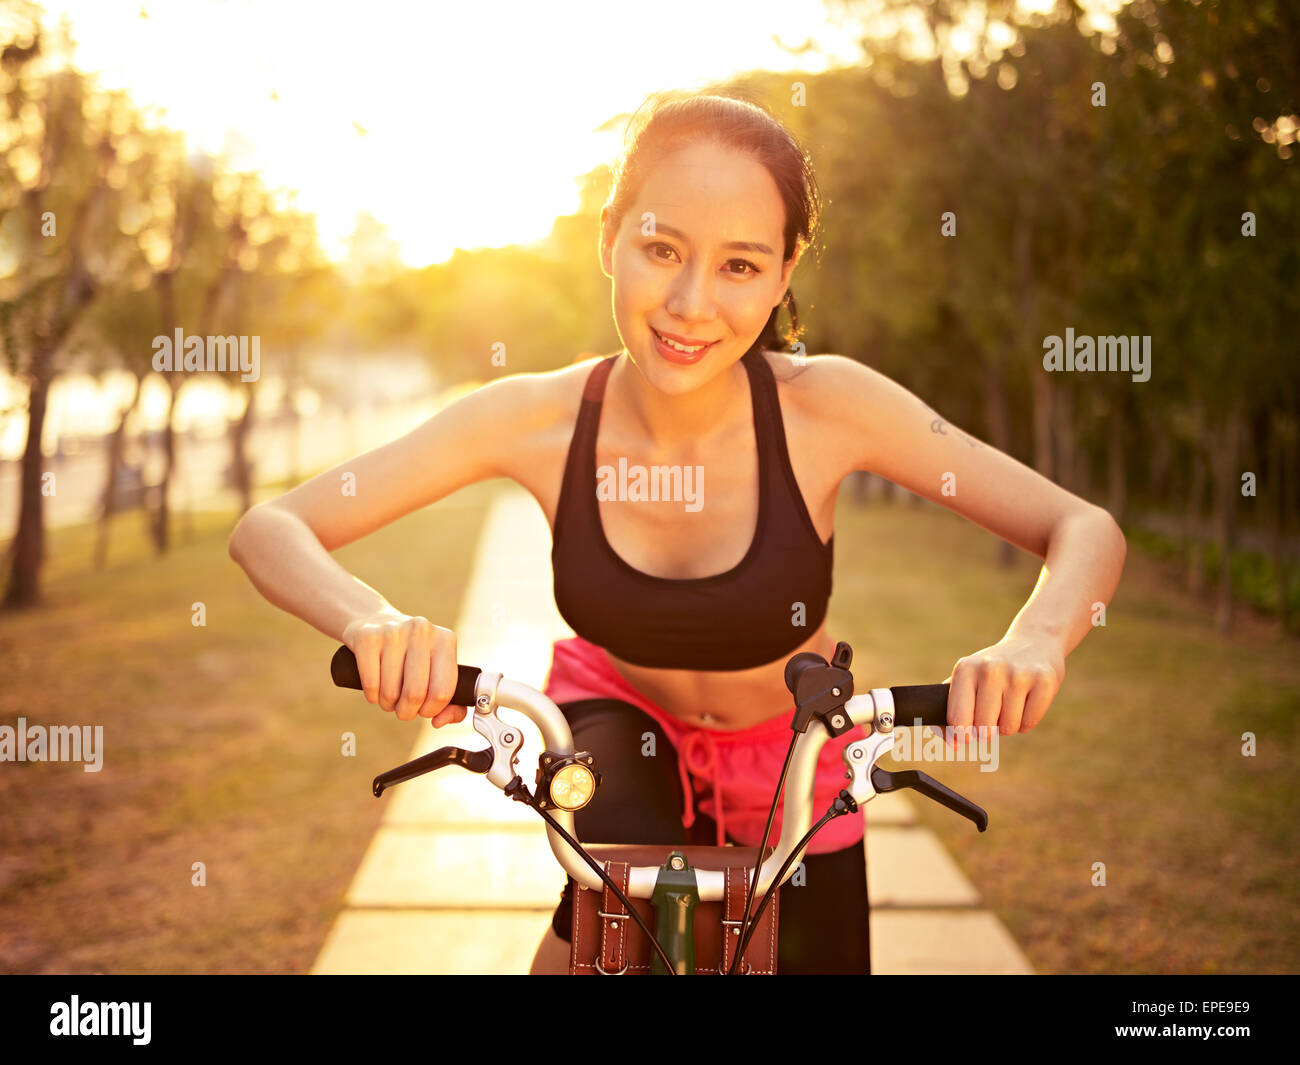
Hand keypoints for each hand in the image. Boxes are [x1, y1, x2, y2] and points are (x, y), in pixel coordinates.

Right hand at [341, 610, 467, 726]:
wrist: (375, 621)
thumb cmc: (412, 656)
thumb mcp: (436, 670)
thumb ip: (451, 702)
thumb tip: (439, 721)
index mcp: (445, 640)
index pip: (443, 691)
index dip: (432, 710)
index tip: (424, 710)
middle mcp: (421, 631)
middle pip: (415, 694)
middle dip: (407, 712)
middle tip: (404, 709)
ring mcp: (393, 632)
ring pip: (390, 692)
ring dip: (388, 705)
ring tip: (390, 696)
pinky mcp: (368, 638)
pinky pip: (371, 685)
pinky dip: (372, 696)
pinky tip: (376, 689)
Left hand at [944, 636, 1064, 741]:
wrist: (1033, 643)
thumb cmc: (991, 672)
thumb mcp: (967, 680)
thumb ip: (951, 712)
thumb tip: (952, 744)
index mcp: (965, 669)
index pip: (957, 719)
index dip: (962, 734)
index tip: (967, 733)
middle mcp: (990, 669)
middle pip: (984, 728)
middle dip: (988, 730)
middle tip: (993, 713)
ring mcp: (1019, 674)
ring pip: (1008, 728)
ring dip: (1009, 725)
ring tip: (1010, 704)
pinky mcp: (1044, 681)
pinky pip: (1029, 723)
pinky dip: (1027, 722)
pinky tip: (1027, 702)